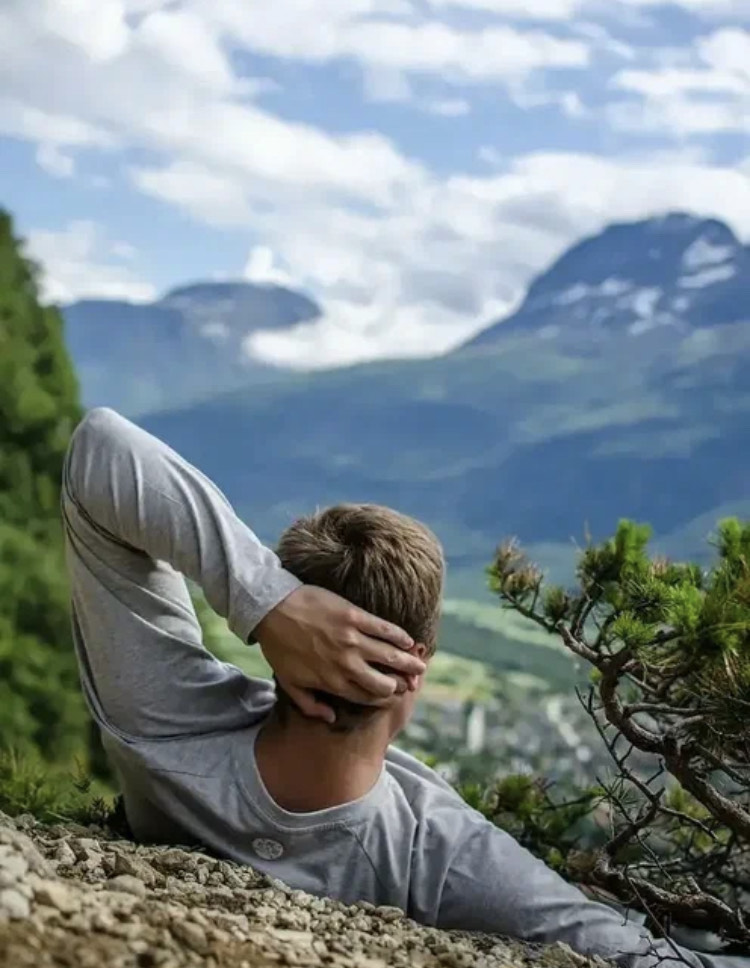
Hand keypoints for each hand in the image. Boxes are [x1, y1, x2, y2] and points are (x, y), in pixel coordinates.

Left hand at [253, 586, 426, 722]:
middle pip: (384, 681)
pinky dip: (399, 636)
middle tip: (411, 681)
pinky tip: (408, 639)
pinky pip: (384, 629)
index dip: (386, 698)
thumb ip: (311, 705)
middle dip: (401, 684)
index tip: (395, 695)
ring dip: (408, 662)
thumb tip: (331, 717)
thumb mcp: (289, 683)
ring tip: (420, 664)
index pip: (368, 697)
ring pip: (390, 656)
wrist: (272, 609)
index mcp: (332, 682)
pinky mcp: (355, 616)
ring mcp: (352, 640)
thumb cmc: (279, 646)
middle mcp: (346, 664)